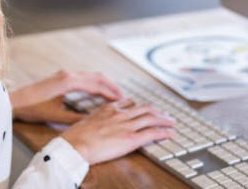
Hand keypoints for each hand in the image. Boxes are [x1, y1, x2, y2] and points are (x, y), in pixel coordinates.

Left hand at [10, 69, 121, 124]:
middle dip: (111, 87)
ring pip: (89, 77)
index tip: (123, 100)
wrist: (13, 102)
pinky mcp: (60, 78)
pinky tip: (97, 94)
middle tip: (124, 98)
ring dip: (102, 85)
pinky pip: (82, 79)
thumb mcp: (56, 116)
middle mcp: (68, 74)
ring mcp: (63, 75)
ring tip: (114, 96)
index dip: (111, 92)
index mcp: (68, 81)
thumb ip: (76, 118)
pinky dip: (93, 85)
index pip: (96, 84)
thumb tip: (95, 122)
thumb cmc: (32, 108)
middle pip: (96, 77)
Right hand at [61, 99, 176, 164]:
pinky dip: (164, 132)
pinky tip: (170, 133)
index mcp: (107, 110)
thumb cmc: (74, 138)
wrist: (75, 145)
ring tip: (172, 122)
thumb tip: (91, 127)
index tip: (145, 108)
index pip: (128, 103)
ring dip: (164, 119)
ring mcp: (126, 126)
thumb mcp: (83, 123)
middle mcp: (119, 115)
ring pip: (151, 118)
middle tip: (164, 114)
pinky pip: (152, 133)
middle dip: (156, 111)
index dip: (139, 106)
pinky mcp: (131, 139)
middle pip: (144, 109)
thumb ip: (93, 122)